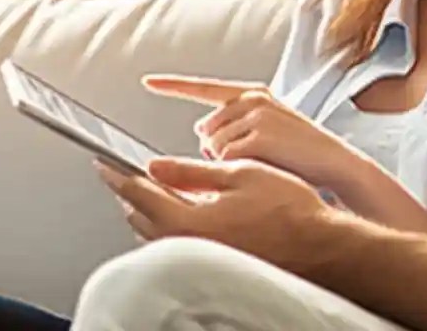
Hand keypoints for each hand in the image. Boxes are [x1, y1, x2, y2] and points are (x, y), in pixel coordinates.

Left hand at [96, 157, 335, 274]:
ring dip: (150, 209)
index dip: (118, 173)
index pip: (137, 193)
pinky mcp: (209, 264)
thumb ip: (191, 171)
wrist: (320, 248)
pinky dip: (170, 223)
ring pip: (156, 232)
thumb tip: (157, 166)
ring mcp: (197, 258)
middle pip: (140, 217)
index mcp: (187, 220)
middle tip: (127, 171)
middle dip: (131, 192)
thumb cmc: (290, 211)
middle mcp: (185, 245)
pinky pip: (175, 242)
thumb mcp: (240, 173)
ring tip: (155, 187)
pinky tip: (184, 210)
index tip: (106, 162)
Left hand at [143, 74, 363, 189]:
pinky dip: (234, 169)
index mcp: (253, 94)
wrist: (335, 165)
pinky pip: (225, 158)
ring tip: (260, 164)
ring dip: (226, 162)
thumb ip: (236, 124)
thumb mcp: (270, 129)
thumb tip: (201, 131)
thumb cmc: (302, 155)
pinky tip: (261, 168)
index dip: (174, 85)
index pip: (205, 88)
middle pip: (206, 129)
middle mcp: (252, 100)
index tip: (148, 81)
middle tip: (248, 161)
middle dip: (215, 150)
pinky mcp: (258, 136)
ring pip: (212, 145)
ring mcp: (256, 116)